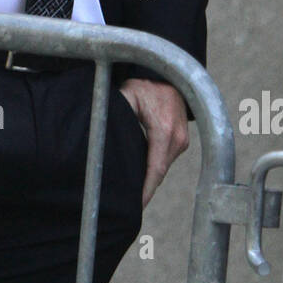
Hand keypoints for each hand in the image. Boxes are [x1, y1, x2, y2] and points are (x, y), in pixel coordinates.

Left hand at [118, 79, 188, 207]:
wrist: (169, 76)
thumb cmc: (144, 85)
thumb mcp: (127, 95)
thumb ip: (116, 114)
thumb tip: (101, 132)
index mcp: (164, 130)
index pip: (155, 170)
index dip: (145, 190)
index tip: (135, 206)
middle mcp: (177, 138)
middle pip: (158, 172)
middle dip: (144, 189)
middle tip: (127, 206)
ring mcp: (182, 140)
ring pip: (162, 167)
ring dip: (149, 179)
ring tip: (132, 194)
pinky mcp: (182, 140)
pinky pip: (165, 159)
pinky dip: (154, 168)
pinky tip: (141, 176)